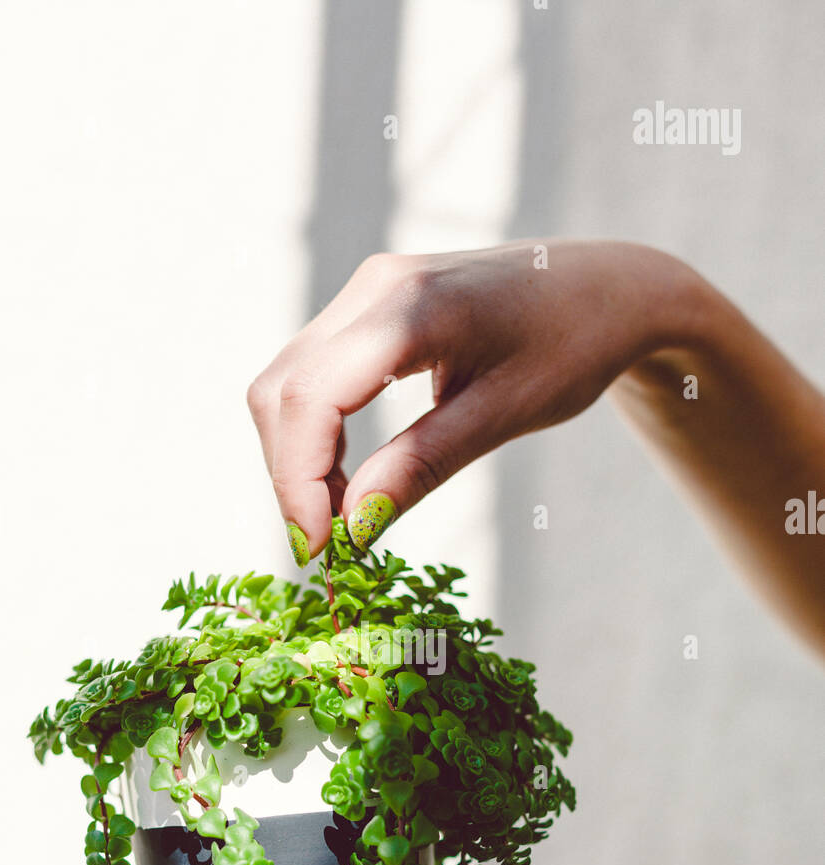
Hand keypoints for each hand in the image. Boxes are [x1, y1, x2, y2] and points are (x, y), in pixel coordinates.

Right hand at [250, 238, 824, 656]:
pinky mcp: (369, 306)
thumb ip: (423, 465)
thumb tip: (351, 527)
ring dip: (297, 458)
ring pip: (286, 384)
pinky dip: (315, 435)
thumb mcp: (506, 414)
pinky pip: (311, 374)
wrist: (609, 288)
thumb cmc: (575, 345)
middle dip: (291, 476)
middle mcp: (376, 287)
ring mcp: (367, 290)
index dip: (298, 480)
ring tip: (342, 518)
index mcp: (415, 306)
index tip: (318, 549)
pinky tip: (349, 480)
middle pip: (283, 391)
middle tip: (329, 546)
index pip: (312, 397)